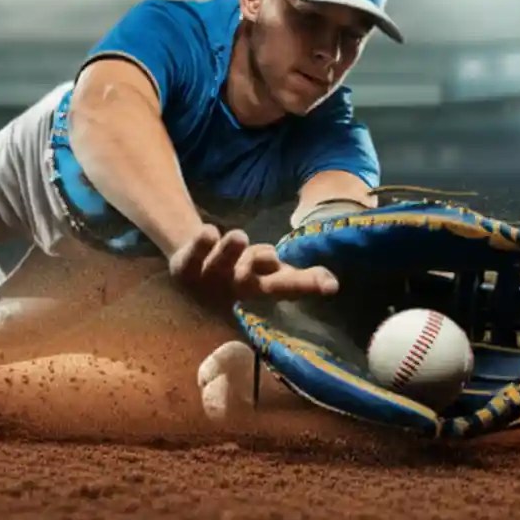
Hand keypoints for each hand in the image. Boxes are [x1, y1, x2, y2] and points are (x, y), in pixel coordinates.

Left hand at [167, 225, 339, 302]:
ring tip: (239, 236)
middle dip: (265, 270)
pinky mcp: (185, 267)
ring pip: (222, 262)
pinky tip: (209, 231)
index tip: (330, 285)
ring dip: (230, 251)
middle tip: (273, 257)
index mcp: (261, 288)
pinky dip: (201, 242)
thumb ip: (300, 279)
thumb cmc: (243, 271)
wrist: (193, 269)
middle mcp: (235, 287)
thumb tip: (334, 284)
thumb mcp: (271, 274)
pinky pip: (193, 253)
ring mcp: (209, 277)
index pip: (287, 286)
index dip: (307, 285)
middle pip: (252, 280)